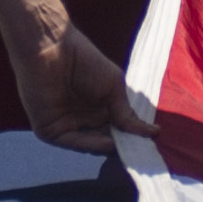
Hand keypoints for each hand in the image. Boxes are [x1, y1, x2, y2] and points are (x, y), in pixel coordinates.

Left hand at [13, 16, 144, 154]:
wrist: (51, 48)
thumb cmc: (84, 60)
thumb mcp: (113, 86)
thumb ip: (127, 113)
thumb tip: (152, 133)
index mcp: (99, 110)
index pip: (118, 131)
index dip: (133, 138)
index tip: (151, 144)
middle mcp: (83, 121)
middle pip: (106, 141)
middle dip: (123, 147)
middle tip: (143, 153)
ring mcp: (67, 127)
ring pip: (91, 145)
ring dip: (110, 149)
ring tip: (130, 149)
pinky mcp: (50, 130)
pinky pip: (73, 142)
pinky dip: (91, 145)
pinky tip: (109, 144)